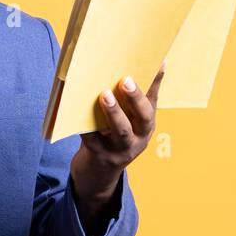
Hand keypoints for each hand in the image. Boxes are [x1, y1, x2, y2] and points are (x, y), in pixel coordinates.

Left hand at [70, 59, 165, 205]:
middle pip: (142, 118)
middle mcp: (138, 138)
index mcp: (146, 125)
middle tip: (125, 80)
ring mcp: (120, 149)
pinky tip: (77, 112)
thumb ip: (140, 96)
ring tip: (104, 95)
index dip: (156, 83)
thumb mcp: (132, 121)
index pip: (154, 102)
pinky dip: (86, 127)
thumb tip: (157, 62)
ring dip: (113, 112)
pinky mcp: (99, 155)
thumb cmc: (115, 136)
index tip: (158, 62)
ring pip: (120, 131)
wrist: (99, 172)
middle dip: (135, 98)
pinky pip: (92, 139)